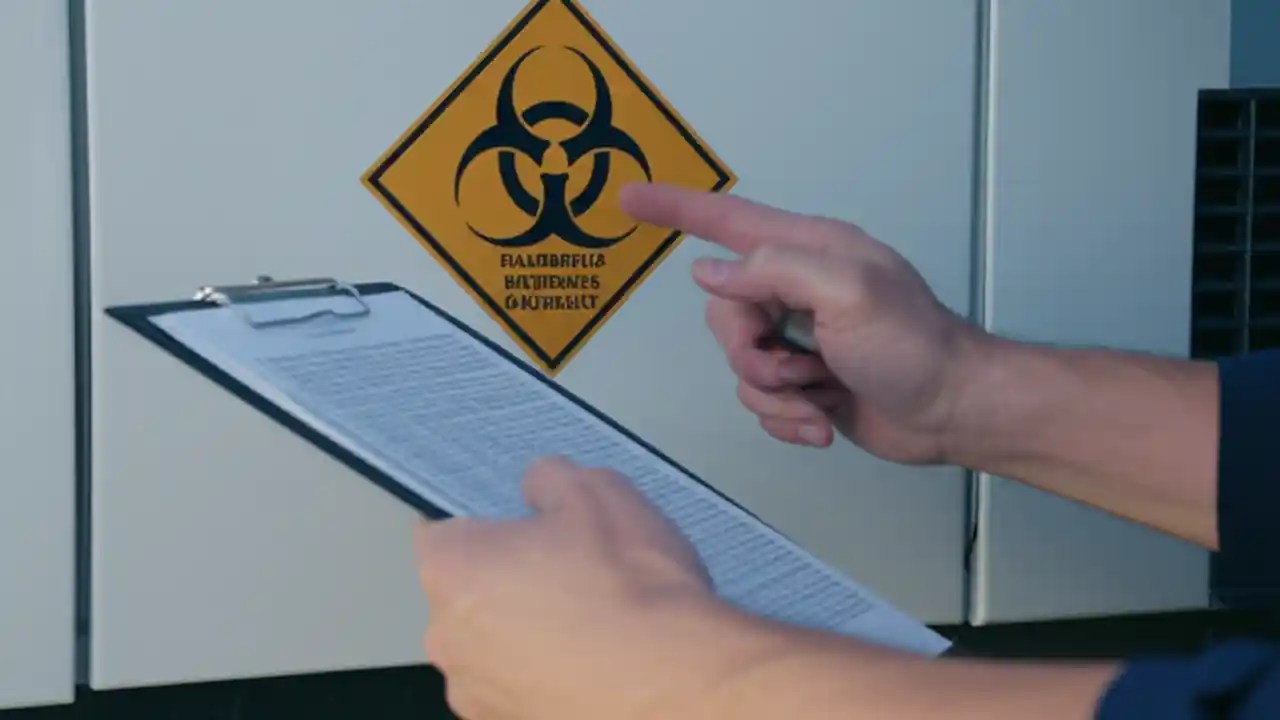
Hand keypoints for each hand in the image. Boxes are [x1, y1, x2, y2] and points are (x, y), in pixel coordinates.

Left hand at [413, 456, 767, 719]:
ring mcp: (475, 693)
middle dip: (510, 577)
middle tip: (571, 571)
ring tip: (591, 622)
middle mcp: (447, 638)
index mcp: (452, 569)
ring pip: (493, 643)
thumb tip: (539, 484)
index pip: (441, 527)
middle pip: (467, 590)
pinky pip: (518, 686)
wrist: (679, 685)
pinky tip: (594, 661)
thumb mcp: (596, 491)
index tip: (524, 525)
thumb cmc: (634, 595)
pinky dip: (546, 674)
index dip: (487, 520)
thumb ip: (548, 478)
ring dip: (528, 631)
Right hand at [620, 183, 989, 464]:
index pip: (727, 222)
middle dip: (750, 353)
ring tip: (822, 396)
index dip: (676, 209)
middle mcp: (796, 290)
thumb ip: (775, 270)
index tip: (628, 198)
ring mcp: (798, 339)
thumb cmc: (913, 345)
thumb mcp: (848, 291)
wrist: (951, 412)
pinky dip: (788, 419)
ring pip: (739, 365)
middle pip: (725, 313)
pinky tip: (824, 419)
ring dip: (776, 394)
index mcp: (808, 251)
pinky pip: (760, 402)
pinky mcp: (802, 384)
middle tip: (798, 369)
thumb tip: (711, 274)